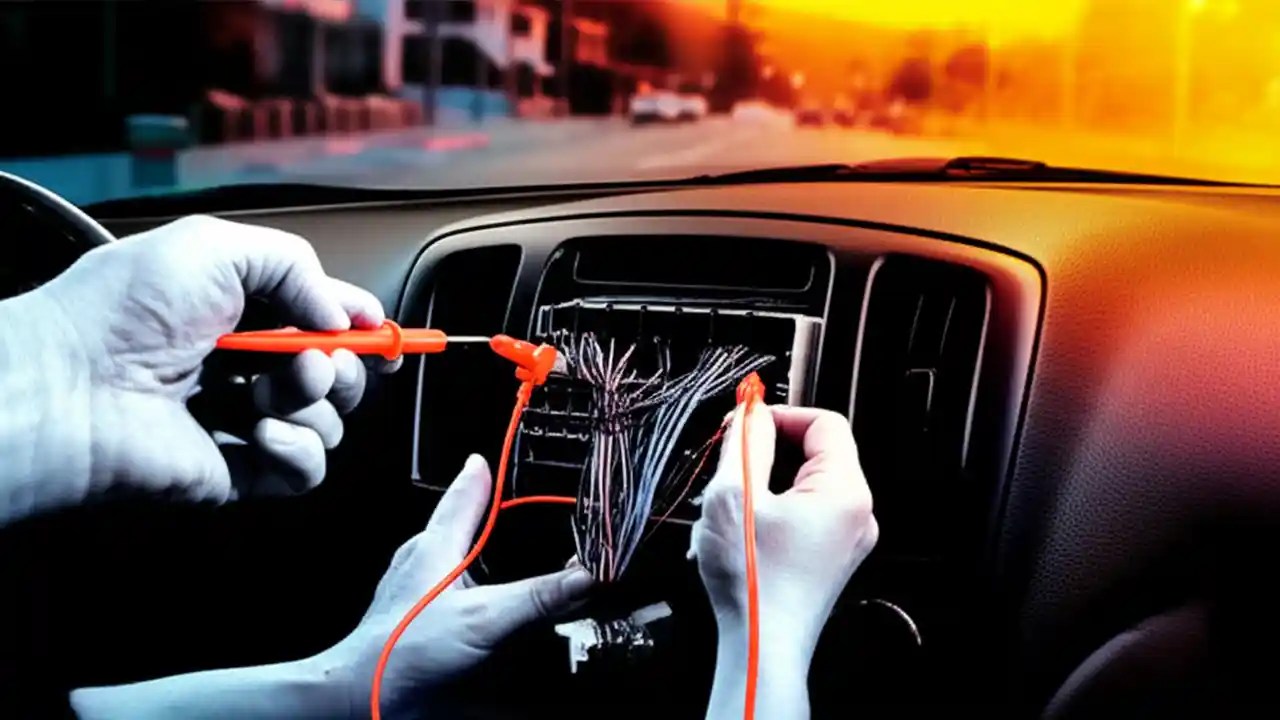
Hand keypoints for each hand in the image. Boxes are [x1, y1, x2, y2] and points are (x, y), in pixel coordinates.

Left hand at [0, 215, 389, 523]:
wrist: (71, 389)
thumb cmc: (121, 312)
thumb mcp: (212, 247)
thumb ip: (294, 263)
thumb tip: (341, 317)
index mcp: (238, 310)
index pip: (322, 318)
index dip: (360, 325)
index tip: (381, 333)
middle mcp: (246, 367)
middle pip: (339, 372)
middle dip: (340, 363)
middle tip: (309, 358)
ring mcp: (246, 422)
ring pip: (330, 420)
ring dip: (311, 402)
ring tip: (263, 395)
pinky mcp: (243, 472)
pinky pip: (309, 469)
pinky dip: (298, 450)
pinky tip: (259, 434)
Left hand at [323, 454, 593, 718]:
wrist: (362, 700)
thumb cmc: (401, 654)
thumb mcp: (483, 619)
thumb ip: (537, 597)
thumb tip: (585, 576)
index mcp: (435, 545)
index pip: (466, 493)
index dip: (486, 472)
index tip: (499, 454)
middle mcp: (426, 564)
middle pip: (468, 529)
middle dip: (497, 523)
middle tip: (529, 512)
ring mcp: (421, 596)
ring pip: (464, 566)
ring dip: (493, 566)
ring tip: (523, 566)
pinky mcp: (422, 626)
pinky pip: (459, 600)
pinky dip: (483, 599)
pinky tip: (499, 617)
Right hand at [691, 404, 877, 717]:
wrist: (759, 648)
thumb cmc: (753, 581)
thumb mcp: (736, 494)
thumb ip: (747, 441)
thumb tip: (752, 409)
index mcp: (845, 492)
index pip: (824, 423)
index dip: (781, 414)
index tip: (745, 422)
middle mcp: (854, 515)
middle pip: (812, 455)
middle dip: (763, 456)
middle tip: (726, 466)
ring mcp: (843, 541)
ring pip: (799, 488)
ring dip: (759, 489)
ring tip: (725, 514)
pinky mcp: (825, 561)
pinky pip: (798, 518)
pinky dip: (765, 517)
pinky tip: (735, 537)